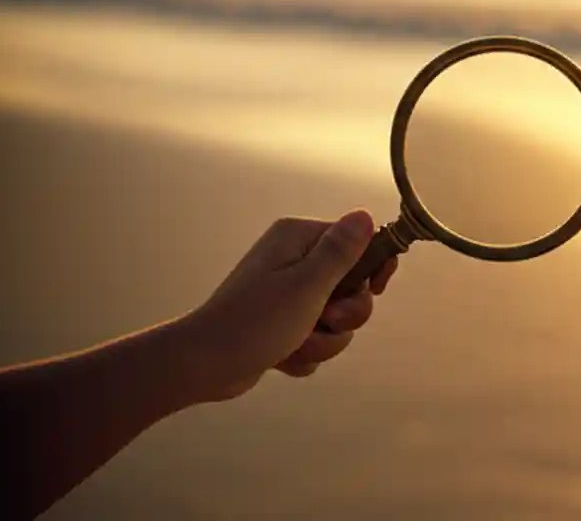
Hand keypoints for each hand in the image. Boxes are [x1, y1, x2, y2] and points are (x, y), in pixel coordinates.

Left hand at [182, 210, 396, 401]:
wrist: (204, 365)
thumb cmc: (255, 321)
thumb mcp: (308, 285)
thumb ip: (341, 252)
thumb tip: (364, 215)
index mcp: (298, 238)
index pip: (357, 242)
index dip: (372, 268)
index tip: (375, 289)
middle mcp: (294, 259)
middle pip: (352, 286)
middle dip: (344, 316)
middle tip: (326, 321)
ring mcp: (287, 292)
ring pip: (336, 318)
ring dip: (325, 340)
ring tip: (298, 345)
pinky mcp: (283, 321)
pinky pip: (317, 336)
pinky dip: (307, 351)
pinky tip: (284, 356)